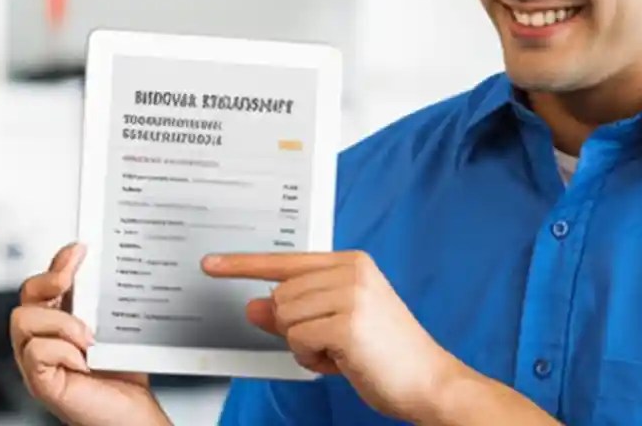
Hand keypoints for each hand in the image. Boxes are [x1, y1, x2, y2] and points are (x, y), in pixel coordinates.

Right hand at [11, 243, 169, 425]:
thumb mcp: (113, 324)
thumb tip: (100, 262)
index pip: (43, 283)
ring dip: (60, 322)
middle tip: (73, 280)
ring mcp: (36, 361)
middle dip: (49, 280)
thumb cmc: (122, 371)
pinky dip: (61, 350)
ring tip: (89, 338)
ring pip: (22, 320)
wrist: (132, 412)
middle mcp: (41, 337)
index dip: (57, 263)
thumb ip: (101, 297)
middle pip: (25, 296)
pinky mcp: (40, 382)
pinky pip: (34, 352)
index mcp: (56, 319)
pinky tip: (84, 361)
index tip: (81, 249)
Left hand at [202, 250, 460, 422]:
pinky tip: (343, 361)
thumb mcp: (335, 328)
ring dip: (304, 345)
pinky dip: (312, 359)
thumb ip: (291, 314)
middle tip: (333, 342)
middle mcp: (350, 271)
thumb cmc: (386, 355)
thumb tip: (253, 305)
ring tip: (342, 351)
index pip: (284, 260)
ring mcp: (349, 294)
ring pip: (285, 317)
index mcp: (351, 263)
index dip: (243, 264)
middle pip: (280, 295)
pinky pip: (298, 339)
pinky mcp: (347, 322)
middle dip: (295, 327)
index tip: (212, 263)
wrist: (430, 381)